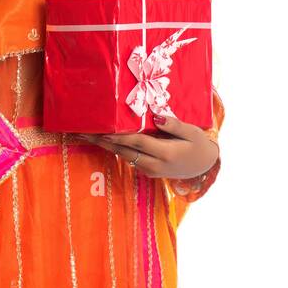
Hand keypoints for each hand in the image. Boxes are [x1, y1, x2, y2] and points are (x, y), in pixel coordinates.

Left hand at [77, 112, 219, 179]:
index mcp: (165, 154)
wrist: (204, 166)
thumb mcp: (191, 132)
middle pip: (124, 152)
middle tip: (83, 133)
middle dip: (103, 142)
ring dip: (106, 146)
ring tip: (88, 135)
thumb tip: (156, 116)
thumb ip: (173, 124)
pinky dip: (116, 149)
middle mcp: (154, 165)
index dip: (119, 137)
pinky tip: (104, 140)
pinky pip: (129, 158)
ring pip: (124, 156)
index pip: (137, 143)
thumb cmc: (198, 144)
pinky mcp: (148, 171)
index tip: (102, 131)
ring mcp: (150, 170)